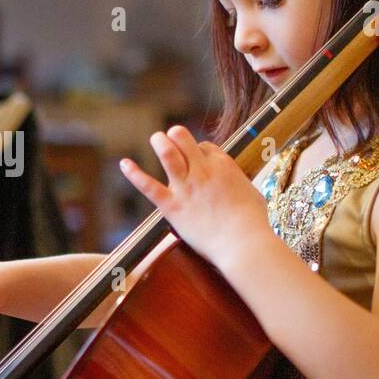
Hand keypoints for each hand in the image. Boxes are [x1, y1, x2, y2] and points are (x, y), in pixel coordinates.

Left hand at [119, 125, 271, 269]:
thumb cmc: (253, 223)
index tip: (198, 160)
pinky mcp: (173, 206)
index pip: (205, 147)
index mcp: (224, 165)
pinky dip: (135, 173)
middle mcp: (203, 171)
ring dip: (160, 142)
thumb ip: (239, 186)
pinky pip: (149, 186)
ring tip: (156, 138)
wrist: (244, 243)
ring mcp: (186, 187)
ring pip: (168, 154)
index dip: (200, 152)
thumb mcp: (252, 194)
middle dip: (176, 135)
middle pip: (184, 139)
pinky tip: (124, 164)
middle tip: (170, 137)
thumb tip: (238, 188)